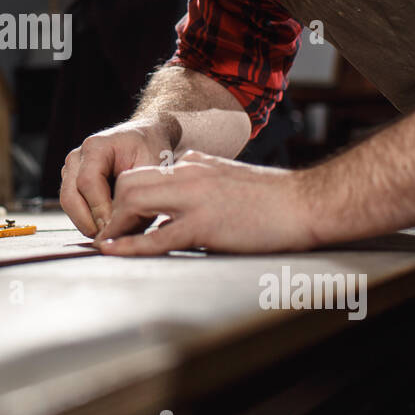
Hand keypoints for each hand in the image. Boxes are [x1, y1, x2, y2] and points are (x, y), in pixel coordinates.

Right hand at [60, 121, 172, 236]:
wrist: (144, 137)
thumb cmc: (150, 149)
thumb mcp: (152, 168)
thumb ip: (138, 196)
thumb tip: (123, 231)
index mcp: (96, 147)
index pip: (88, 182)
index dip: (99, 209)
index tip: (114, 228)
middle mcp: (78, 157)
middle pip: (70, 196)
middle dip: (88, 222)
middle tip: (108, 239)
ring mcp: (71, 169)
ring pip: (68, 203)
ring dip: (86, 223)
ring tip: (110, 236)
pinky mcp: (72, 181)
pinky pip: (73, 206)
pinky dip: (87, 219)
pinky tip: (107, 228)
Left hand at [93, 150, 317, 254]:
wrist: (307, 203)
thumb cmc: (275, 200)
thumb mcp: (229, 180)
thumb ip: (202, 185)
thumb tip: (182, 206)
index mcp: (194, 164)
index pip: (142, 174)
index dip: (123, 198)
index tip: (117, 220)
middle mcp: (188, 174)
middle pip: (128, 182)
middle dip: (110, 209)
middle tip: (107, 233)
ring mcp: (194, 198)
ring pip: (133, 200)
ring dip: (114, 224)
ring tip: (107, 244)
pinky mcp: (204, 225)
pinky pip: (156, 236)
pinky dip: (129, 245)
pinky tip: (114, 251)